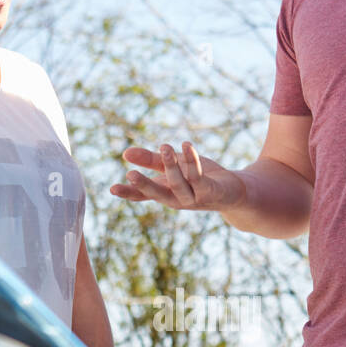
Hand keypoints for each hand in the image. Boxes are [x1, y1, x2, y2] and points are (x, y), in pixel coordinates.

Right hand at [110, 141, 245, 211]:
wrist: (233, 191)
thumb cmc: (201, 178)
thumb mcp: (174, 166)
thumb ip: (152, 160)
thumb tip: (125, 153)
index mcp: (166, 194)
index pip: (144, 195)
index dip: (128, 192)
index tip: (112, 189)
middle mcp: (177, 200)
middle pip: (158, 194)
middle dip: (145, 184)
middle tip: (130, 173)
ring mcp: (194, 199)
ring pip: (178, 183)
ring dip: (171, 165)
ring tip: (164, 146)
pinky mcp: (210, 192)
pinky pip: (198, 176)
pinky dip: (192, 160)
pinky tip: (187, 146)